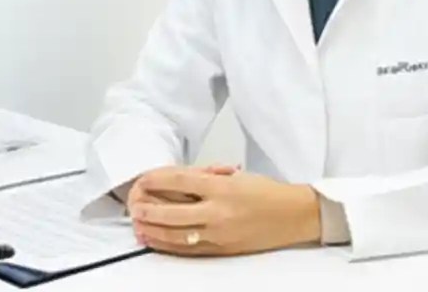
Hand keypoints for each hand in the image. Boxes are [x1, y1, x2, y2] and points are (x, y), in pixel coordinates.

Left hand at [128, 167, 320, 256]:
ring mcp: (219, 234)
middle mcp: (218, 212)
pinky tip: (157, 241)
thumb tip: (179, 179)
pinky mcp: (221, 250)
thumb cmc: (267, 192)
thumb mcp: (237, 177)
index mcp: (222, 188)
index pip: (180, 180)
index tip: (144, 179)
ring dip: (154, 231)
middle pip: (173, 212)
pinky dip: (169, 246)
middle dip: (149, 210)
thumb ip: (207, 178)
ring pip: (177, 235)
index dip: (157, 180)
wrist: (293, 215)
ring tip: (138, 226)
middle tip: (134, 206)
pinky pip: (189, 250)